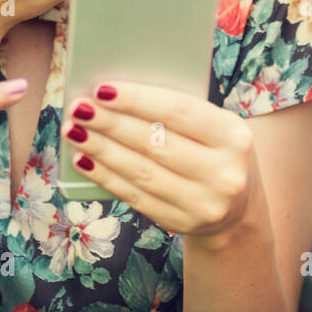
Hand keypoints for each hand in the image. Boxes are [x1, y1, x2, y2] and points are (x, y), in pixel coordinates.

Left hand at [60, 81, 258, 236]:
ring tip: (73, 131)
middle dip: (111, 124)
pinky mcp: (183, 223)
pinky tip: (83, 160)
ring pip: (141, 172)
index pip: (179, 111)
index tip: (102, 89)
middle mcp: (225, 172)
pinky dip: (105, 176)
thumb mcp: (214, 127)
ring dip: (101, 150)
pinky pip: (135, 197)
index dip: (137, 100)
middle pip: (155, 143)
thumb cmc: (214, 150)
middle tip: (78, 108)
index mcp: (234, 135)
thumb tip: (114, 95)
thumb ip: (177, 112)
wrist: (237, 207)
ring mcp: (205, 203)